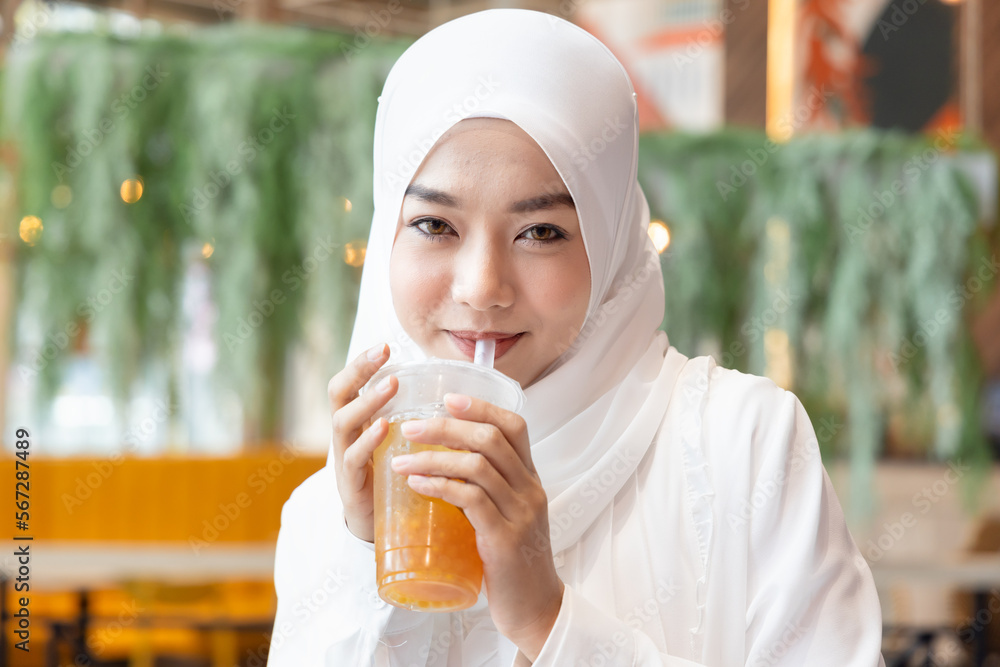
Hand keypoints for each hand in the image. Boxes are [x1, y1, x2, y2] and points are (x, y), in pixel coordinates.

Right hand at [328, 343, 397, 541]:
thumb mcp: (402, 444)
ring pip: (343, 423)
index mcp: (358, 423)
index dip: (362, 364)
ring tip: (391, 386)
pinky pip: (352, 459)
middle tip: (382, 354)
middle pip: (338, 395)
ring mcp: (344, 460)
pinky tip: (385, 429)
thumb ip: (415, 420)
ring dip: (367, 402)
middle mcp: (346, 436)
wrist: (379, 531)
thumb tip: (455, 391)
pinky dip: (367, 441)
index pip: (350, 384)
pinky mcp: (350, 486)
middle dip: (358, 371)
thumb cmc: (396, 479)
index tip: (384, 346)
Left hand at [390, 393, 563, 659]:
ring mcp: (520, 514)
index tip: (448, 398)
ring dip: (434, 457)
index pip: (514, 427)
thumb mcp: (504, 517)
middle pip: (491, 439)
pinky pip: (470, 499)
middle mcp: (530, 490)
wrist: (536, 610)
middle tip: (410, 426)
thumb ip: (483, 492)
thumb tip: (442, 467)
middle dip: (447, 427)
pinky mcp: (504, 539)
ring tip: (400, 459)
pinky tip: (415, 484)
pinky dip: (439, 486)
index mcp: (530, 480)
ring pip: (478, 466)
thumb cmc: (511, 563)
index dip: (482, 407)